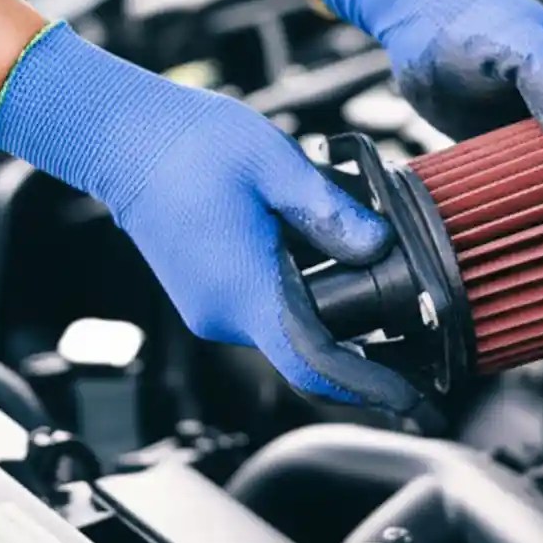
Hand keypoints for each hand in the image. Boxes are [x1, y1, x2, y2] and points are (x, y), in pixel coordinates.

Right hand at [0, 23, 420, 412]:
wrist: (123, 138)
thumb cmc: (193, 143)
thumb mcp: (276, 164)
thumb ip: (331, 210)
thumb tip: (379, 247)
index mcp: (248, 291)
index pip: (318, 366)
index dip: (375, 389)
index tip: (420, 404)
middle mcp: (226, 315)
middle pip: (314, 346)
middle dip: (367, 329)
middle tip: (415, 299)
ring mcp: (212, 309)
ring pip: (293, 324)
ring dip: (335, 300)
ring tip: (369, 253)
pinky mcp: (208, 295)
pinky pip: (269, 307)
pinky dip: (306, 289)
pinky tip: (321, 246)